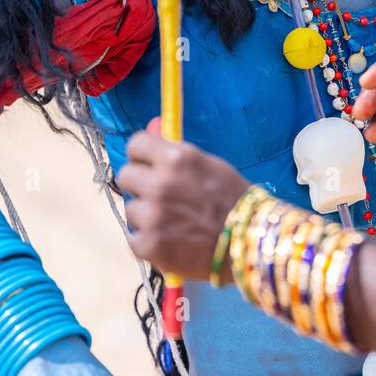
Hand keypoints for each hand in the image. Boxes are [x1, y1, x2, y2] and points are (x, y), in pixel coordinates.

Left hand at [118, 129, 247, 281]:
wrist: (250, 242)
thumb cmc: (233, 199)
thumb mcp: (208, 165)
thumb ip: (176, 153)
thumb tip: (153, 130)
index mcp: (176, 158)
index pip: (136, 145)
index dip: (142, 155)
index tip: (148, 165)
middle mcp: (160, 184)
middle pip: (126, 176)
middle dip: (139, 184)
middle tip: (159, 196)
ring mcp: (153, 216)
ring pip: (131, 209)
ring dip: (146, 215)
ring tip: (171, 223)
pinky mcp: (149, 245)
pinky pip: (134, 239)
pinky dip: (148, 242)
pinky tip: (169, 241)